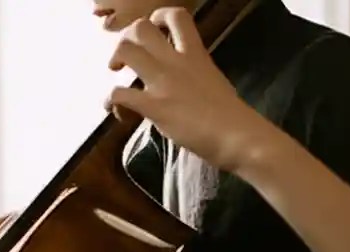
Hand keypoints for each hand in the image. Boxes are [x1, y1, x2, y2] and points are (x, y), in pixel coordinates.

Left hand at [104, 7, 268, 171]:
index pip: (177, 16)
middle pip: (141, 28)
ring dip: (115, 60)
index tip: (154, 32)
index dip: (158, 17)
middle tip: (127, 58)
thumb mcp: (215, 82)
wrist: (237, 136)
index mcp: (196, 54)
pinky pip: (119, 94)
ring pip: (126, 51)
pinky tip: (119, 113)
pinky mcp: (153, 107)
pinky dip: (111, 101)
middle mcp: (176, 62)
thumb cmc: (232, 117)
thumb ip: (196, 76)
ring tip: (117, 76)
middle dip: (127, 38)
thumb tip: (186, 86)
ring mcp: (163, 83)